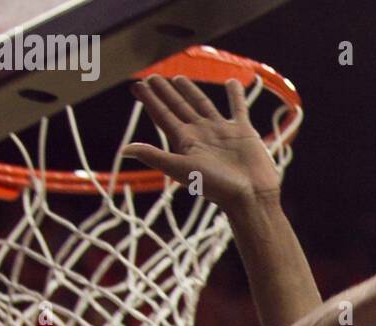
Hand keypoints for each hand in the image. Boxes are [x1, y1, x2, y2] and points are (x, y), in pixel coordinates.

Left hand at [121, 76, 280, 212]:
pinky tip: (232, 82)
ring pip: (203, 104)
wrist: (251, 197)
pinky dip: (236, 95)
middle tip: (152, 78)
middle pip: (179, 107)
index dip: (149, 100)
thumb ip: (154, 157)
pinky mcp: (243, 132)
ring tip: (179, 79)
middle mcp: (202, 134)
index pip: (163, 115)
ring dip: (190, 91)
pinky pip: (238, 108)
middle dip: (165, 92)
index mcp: (186, 141)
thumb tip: (125, 150)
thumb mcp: (182, 169)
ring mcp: (222, 131)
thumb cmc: (218, 187)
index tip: (137, 85)